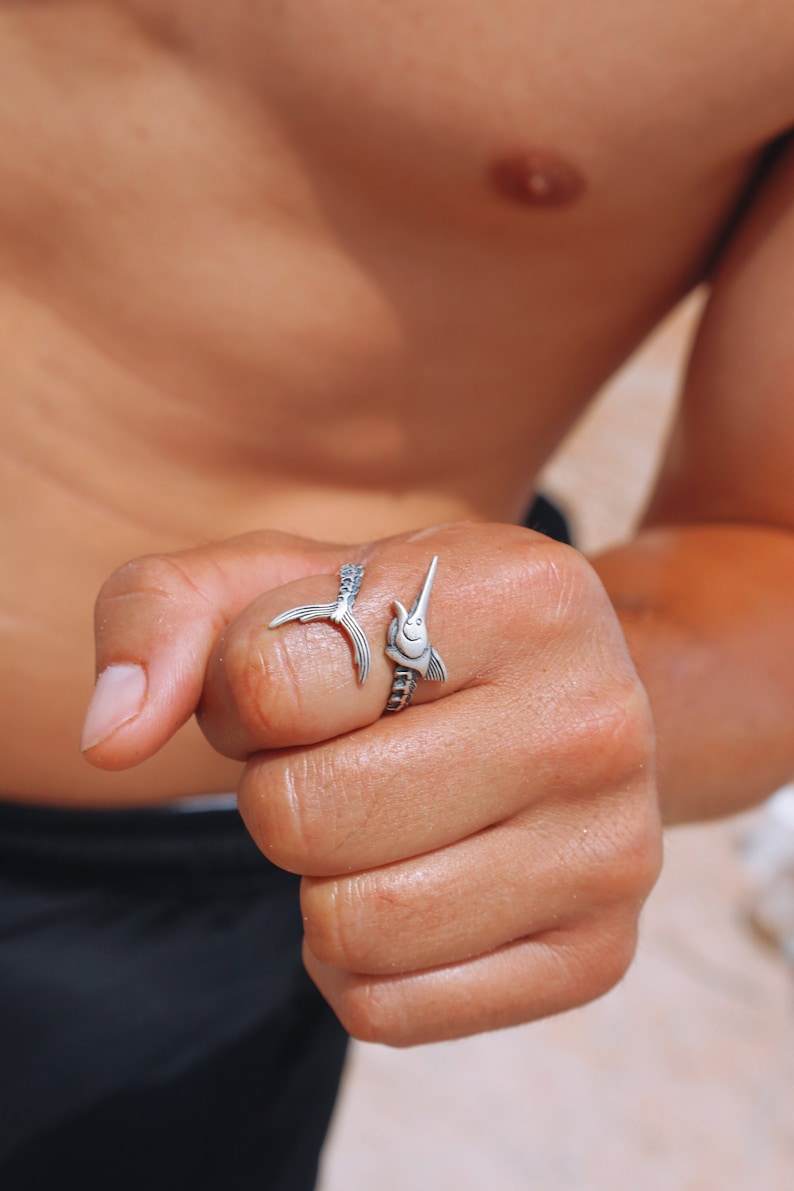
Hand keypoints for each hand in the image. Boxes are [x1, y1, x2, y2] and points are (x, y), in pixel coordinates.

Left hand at [82, 523, 661, 1044]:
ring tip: (380, 821)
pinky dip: (356, 962)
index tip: (309, 680)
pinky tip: (407, 885)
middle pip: (303, 819)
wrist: (572, 694)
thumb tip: (111, 738)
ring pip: (348, 929)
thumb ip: (165, 616)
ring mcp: (612, 850)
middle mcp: (591, 720)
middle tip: (344, 758)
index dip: (246, 695)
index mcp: (519, 592)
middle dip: (282, 793)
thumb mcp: (284, 579)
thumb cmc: (406, 634)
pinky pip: (387, 1011)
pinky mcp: (598, 955)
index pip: (273, 684)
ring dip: (320, 881)